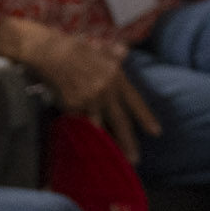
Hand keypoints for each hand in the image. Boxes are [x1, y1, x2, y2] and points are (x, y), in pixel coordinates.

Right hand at [9, 21, 158, 154]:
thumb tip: (124, 52)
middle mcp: (106, 91)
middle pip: (120, 121)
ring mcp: (88, 100)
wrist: (53, 52)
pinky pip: (78, 122)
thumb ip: (115, 55)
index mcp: (117, 78)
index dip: (146, 118)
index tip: (156, 132)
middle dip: (128, 142)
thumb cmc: (77, 50)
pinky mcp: (72, 106)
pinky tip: (83, 141)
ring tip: (108, 158)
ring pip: (98, 126)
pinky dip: (81, 130)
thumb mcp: (102, 50)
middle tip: (135, 160)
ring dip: (103, 142)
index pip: (135, 101)